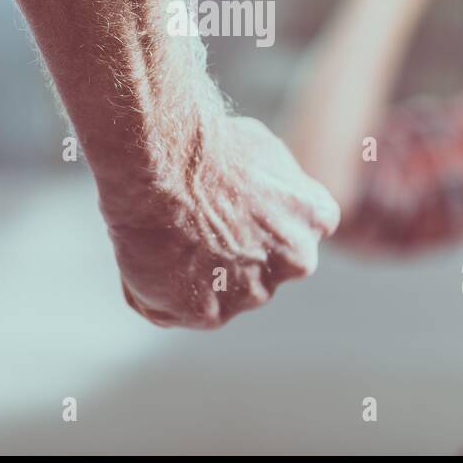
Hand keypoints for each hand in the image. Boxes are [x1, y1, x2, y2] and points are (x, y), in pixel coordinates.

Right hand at [101, 115, 340, 328]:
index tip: (229, 209)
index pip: (294, 235)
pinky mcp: (209, 314)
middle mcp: (296, 262)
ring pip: (219, 292)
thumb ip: (276, 190)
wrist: (163, 166)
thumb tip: (264, 197)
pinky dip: (158, 290)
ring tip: (165, 235)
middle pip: (260, 268)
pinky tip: (147, 255)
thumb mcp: (264, 152)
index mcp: (315, 218)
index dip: (258, 224)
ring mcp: (253, 293)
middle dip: (232, 254)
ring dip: (195, 275)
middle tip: (191, 224)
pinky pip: (177, 309)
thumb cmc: (206, 148)